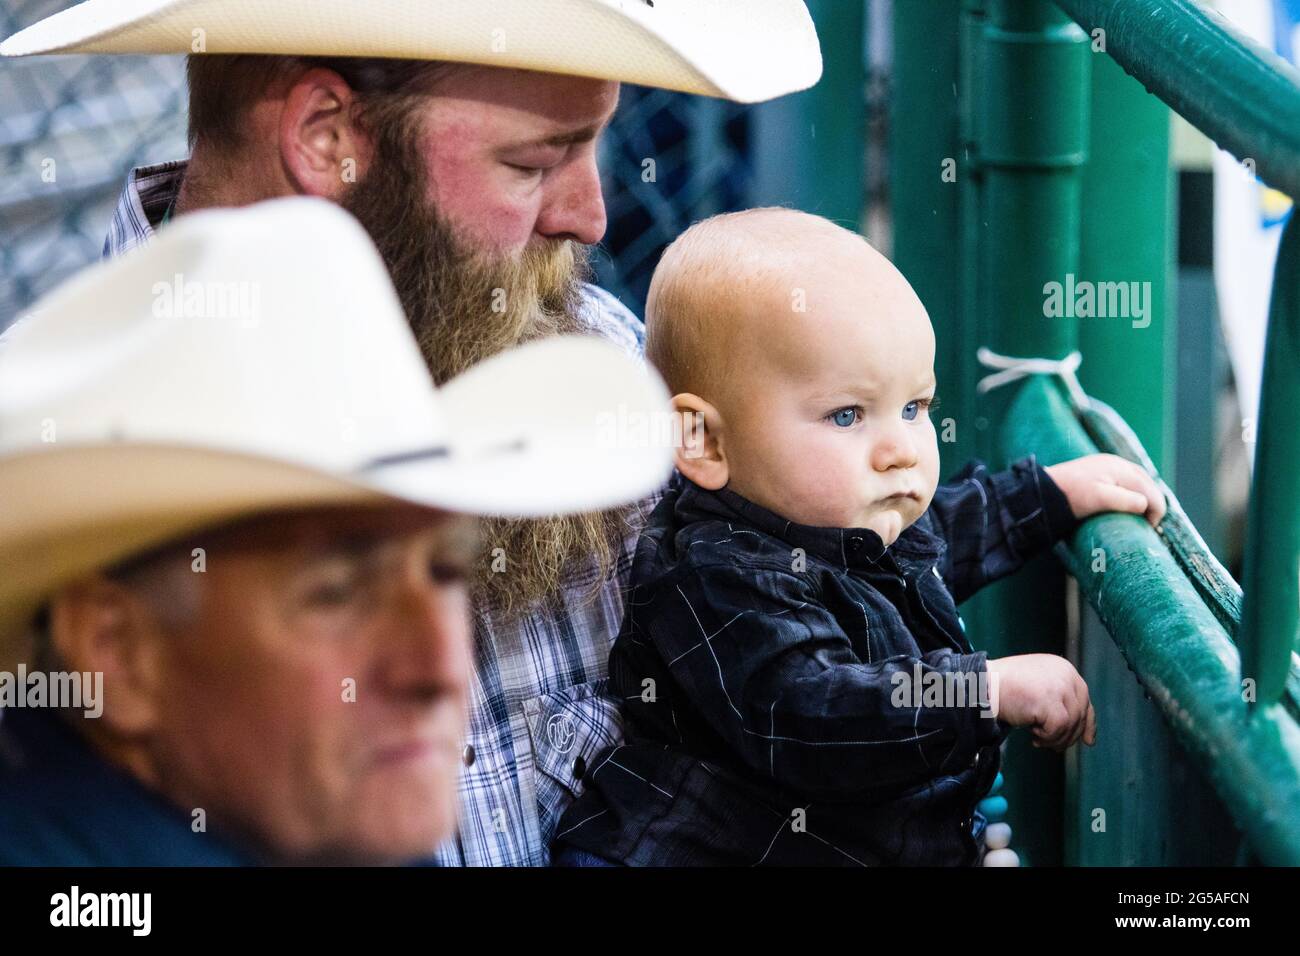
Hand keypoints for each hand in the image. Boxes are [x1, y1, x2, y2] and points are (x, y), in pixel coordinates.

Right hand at [985, 654, 1095, 749]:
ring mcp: (1059, 686)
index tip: (1087, 740)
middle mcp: (1065, 674)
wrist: (984, 685)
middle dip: (1069, 735)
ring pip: (1070, 724)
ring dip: (1054, 738)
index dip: (1087, 722)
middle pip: (1080, 713)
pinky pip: (1057, 729)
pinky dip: (1046, 737)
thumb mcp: (1038, 687)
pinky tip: (1032, 734)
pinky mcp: (1050, 701)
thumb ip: (1059, 699)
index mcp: (1063, 667)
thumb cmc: (1004, 688)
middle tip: (1054, 746)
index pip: (1084, 698)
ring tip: (1037, 738)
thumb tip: (1083, 731)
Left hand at [1043, 453, 1165, 527]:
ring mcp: (1109, 465)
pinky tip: (1128, 504)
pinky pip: (1125, 480)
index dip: (1156, 511)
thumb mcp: (1100, 499)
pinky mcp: (1100, 470)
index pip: (1150, 490)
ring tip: (1142, 515)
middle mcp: (1118, 463)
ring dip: (1143, 496)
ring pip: (1138, 480)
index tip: (1150, 528)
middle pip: (1147, 483)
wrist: (1043, 490)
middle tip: (1149, 523)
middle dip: (1153, 502)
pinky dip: (1132, 491)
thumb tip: (1145, 505)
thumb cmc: (1072, 495)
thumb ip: (1126, 501)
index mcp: (1121, 469)